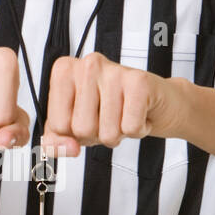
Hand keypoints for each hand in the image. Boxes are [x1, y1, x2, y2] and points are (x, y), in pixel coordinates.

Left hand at [40, 52, 182, 156]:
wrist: (157, 102)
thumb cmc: (112, 110)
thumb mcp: (74, 127)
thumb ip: (56, 142)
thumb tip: (69, 149)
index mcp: (64, 71)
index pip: (57, 125)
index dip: (74, 134)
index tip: (88, 118)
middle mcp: (87, 65)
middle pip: (81, 129)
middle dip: (97, 135)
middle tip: (109, 118)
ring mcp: (114, 71)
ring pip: (107, 132)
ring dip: (119, 134)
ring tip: (124, 115)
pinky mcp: (139, 82)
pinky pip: (130, 128)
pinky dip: (138, 131)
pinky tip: (139, 114)